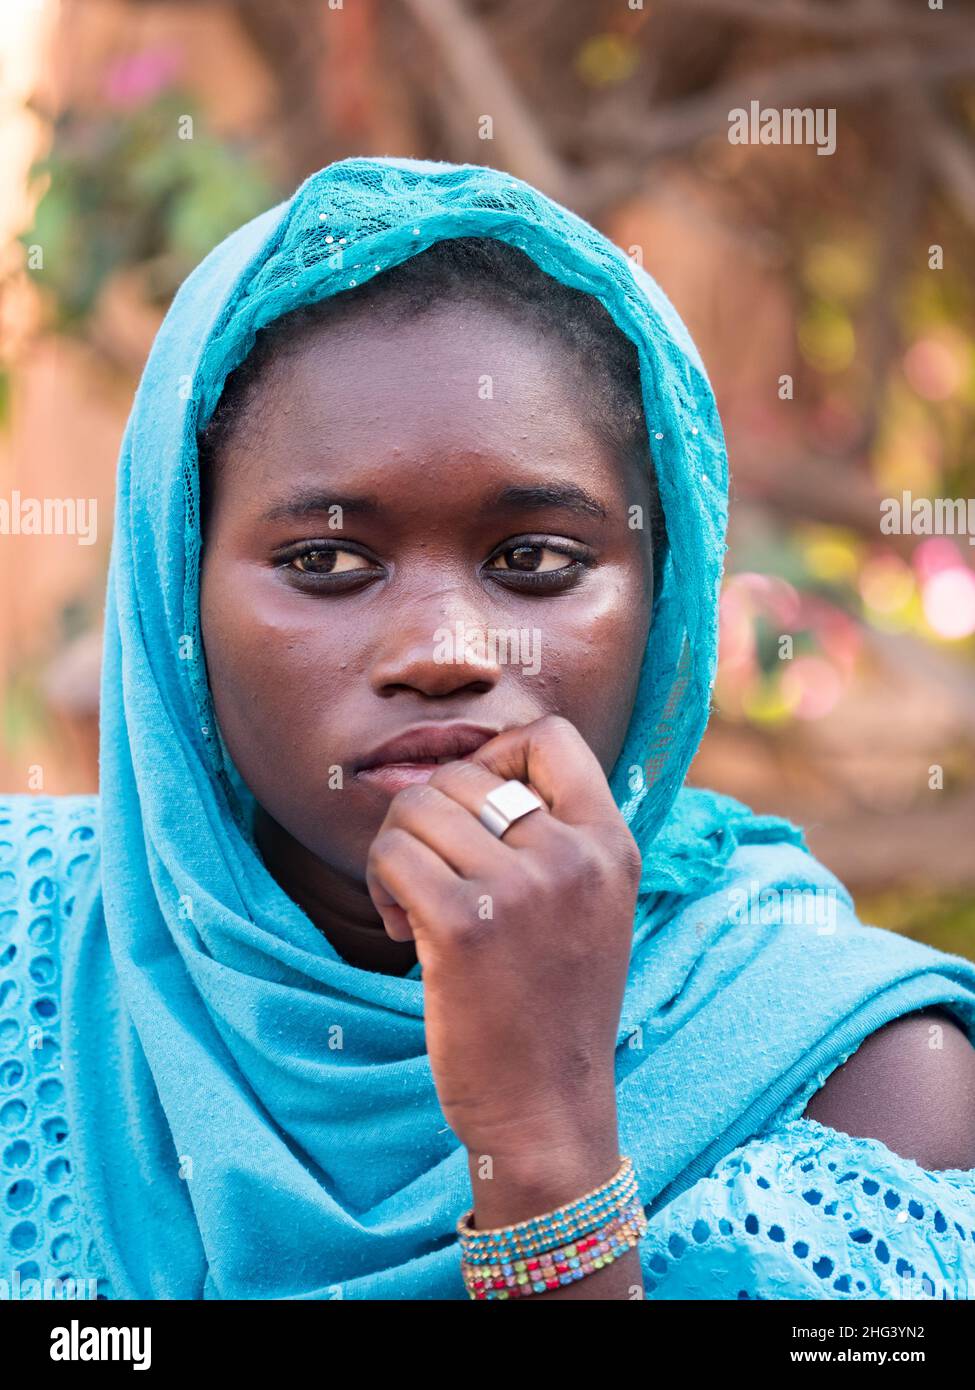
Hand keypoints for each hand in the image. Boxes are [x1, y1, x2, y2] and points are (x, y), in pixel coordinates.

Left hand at [364, 715, 642, 1162]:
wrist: (547, 1108)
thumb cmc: (554, 1003)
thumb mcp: (590, 905)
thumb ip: (554, 834)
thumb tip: (467, 766)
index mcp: (611, 845)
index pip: (550, 737)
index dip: (496, 757)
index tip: (476, 812)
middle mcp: (574, 856)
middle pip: (461, 773)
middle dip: (428, 819)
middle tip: (433, 878)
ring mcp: (521, 888)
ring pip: (415, 807)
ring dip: (398, 853)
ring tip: (415, 905)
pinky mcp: (463, 925)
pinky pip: (391, 856)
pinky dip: (380, 887)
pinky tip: (403, 930)